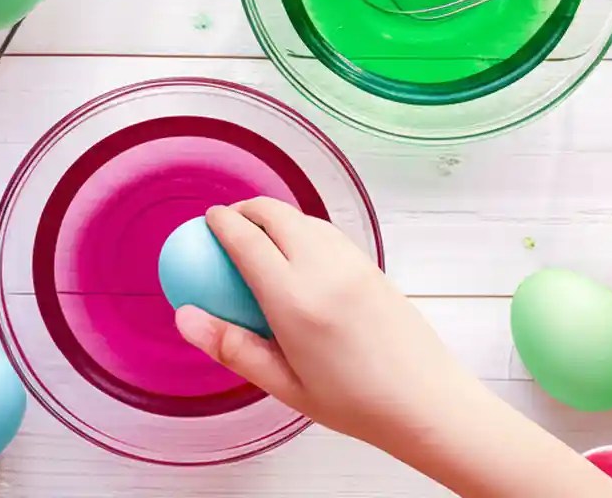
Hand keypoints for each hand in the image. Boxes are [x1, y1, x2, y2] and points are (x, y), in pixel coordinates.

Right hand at [176, 198, 611, 497]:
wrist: (426, 402)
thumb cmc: (354, 403)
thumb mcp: (283, 385)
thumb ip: (232, 347)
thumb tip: (184, 318)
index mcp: (295, 301)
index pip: (247, 241)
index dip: (222, 223)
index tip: (208, 221)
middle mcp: (324, 271)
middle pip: (276, 215)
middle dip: (247, 209)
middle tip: (229, 223)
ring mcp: (353, 263)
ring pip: (305, 218)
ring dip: (277, 217)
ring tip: (261, 237)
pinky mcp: (372, 265)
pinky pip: (328, 232)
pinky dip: (304, 229)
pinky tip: (298, 254)